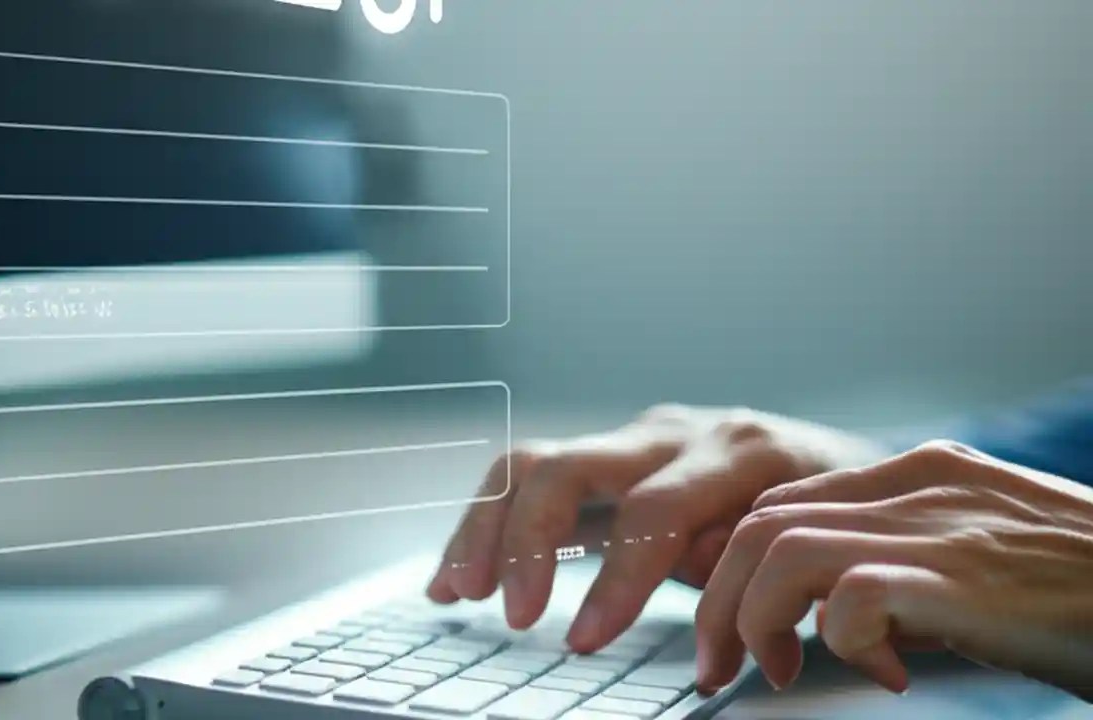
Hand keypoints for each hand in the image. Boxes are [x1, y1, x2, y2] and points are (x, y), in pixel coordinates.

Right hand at [425, 404, 883, 652]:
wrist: (841, 459)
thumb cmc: (828, 513)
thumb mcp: (809, 540)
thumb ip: (748, 559)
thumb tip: (695, 583)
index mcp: (736, 451)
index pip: (654, 512)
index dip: (616, 580)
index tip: (584, 641)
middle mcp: (674, 432)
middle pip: (570, 468)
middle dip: (526, 542)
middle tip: (512, 614)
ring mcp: (635, 438)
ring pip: (534, 464)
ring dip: (484, 528)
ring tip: (455, 589)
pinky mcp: (609, 455)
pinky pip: (531, 478)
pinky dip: (487, 524)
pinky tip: (455, 574)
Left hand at [695, 440, 1092, 699]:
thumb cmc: (1086, 588)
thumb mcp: (983, 555)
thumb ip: (906, 561)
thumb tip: (830, 614)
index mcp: (920, 471)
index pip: (784, 501)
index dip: (739, 567)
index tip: (736, 627)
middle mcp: (919, 485)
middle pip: (760, 524)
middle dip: (719, 601)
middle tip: (726, 667)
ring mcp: (940, 526)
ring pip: (780, 551)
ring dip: (756, 621)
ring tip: (782, 672)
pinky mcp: (963, 578)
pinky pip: (848, 597)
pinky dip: (841, 642)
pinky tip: (885, 675)